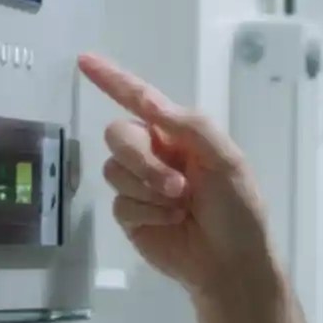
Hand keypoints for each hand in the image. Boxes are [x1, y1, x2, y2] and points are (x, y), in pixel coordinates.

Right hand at [78, 52, 276, 297]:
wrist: (231, 261)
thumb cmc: (238, 206)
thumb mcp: (226, 159)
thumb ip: (190, 126)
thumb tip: (149, 99)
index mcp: (179, 131)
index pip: (140, 98)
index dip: (112, 79)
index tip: (84, 60)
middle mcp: (155, 151)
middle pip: (118, 134)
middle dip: (142, 159)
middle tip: (176, 184)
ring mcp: (139, 183)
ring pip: (114, 169)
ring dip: (149, 188)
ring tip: (181, 205)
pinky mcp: (130, 214)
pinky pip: (119, 202)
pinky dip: (147, 211)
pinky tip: (171, 221)